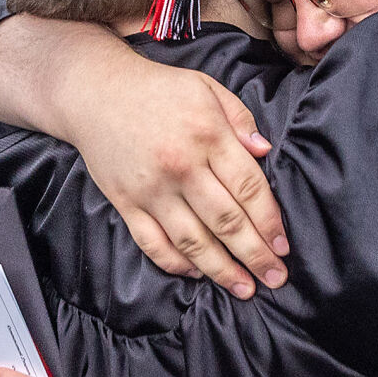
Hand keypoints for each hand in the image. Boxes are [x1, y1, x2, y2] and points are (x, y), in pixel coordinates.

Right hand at [67, 57, 288, 297]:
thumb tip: (266, 151)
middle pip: (226, 221)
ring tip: (245, 288)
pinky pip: (153, 243)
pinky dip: (176, 263)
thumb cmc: (158, 89)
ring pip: (192, 240)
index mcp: (207, 135)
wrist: (93, 92)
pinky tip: (199, 273)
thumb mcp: (207, 88)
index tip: (284, 246)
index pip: (248, 187)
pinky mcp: (126, 203)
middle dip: (255, 254)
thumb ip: (240, 119)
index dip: (270, 221)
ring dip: (222, 269)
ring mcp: (151, 189)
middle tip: (276, 278)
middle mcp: (180, 166)